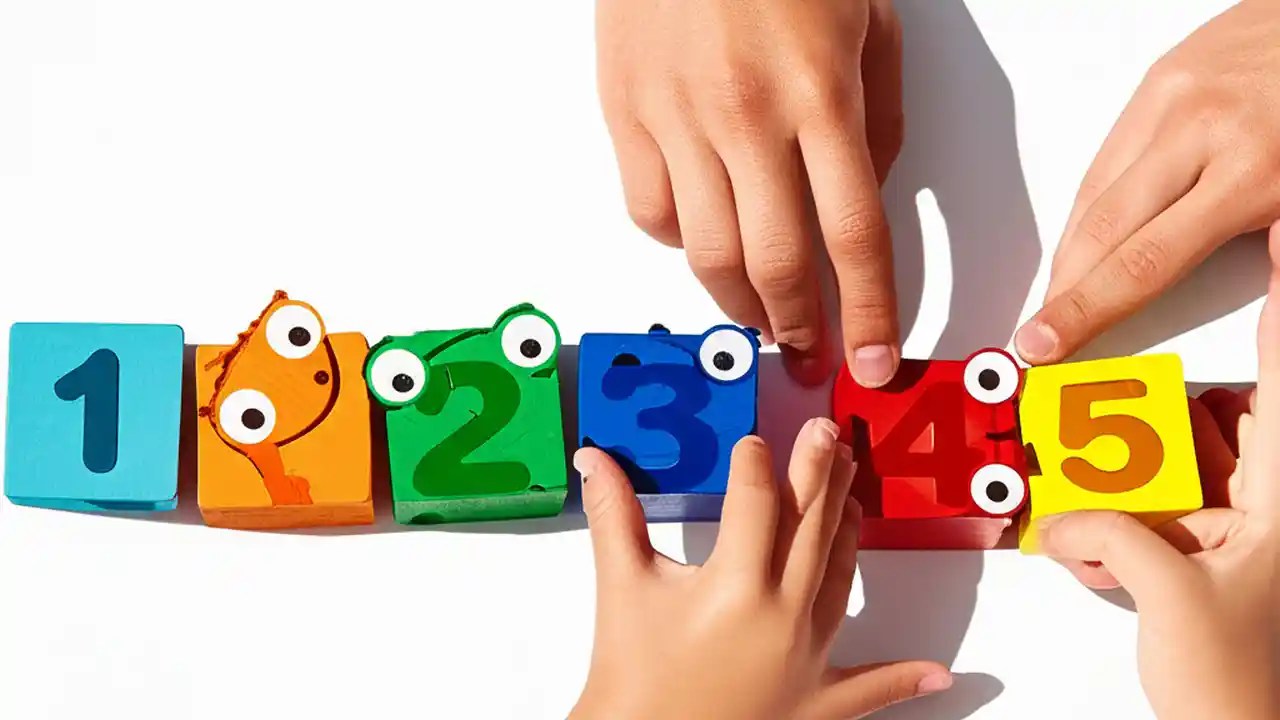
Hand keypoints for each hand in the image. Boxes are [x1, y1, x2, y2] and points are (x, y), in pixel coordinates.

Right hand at [568, 419, 951, 719]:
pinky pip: (868, 689)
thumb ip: (613, 516)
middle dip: (819, 473)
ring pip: (841, 579)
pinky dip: (902, 679)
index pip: (758, 501)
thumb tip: (597, 461)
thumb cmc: (632, 679)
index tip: (754, 440)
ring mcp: (807, 658)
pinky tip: (939, 672)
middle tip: (828, 432)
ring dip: (849, 532)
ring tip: (853, 493)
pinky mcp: (816, 703)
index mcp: (738, 585)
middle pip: (811, 526)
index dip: (756, 462)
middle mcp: (783, 615)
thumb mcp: (622, 587)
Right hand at [596, 0, 904, 386]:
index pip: (853, 233)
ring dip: (738, 304)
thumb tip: (865, 196)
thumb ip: (877, 117)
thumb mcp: (869, 21)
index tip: (872, 358)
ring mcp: (676, 120)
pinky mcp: (624, 115)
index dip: (867, 310)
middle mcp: (746, 118)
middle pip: (777, 260)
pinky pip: (649, 211)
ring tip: (760, 320)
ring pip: (705, 251)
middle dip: (800, 327)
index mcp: (819, 94)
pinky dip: (677, 242)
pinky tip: (702, 239)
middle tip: (810, 357)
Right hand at [1017, 0, 1279, 363]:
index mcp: (1253, 171)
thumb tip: (1246, 335)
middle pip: (1103, 230)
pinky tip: (1086, 231)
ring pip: (1095, 192)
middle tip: (1038, 331)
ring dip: (1071, 250)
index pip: (1145, 263)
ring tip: (1059, 292)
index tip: (1047, 345)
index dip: (1087, 311)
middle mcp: (1201, 130)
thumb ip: (1273, 262)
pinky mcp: (1159, 78)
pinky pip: (1108, 153)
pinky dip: (1092, 202)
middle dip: (1063, 290)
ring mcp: (1173, 98)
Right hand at [1034, 223, 1279, 719]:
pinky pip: (1152, 510)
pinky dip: (1117, 509)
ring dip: (1137, 457)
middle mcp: (1264, 507)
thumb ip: (1113, 536)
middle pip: (1225, 416)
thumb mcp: (1174, 597)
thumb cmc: (1240, 687)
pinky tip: (1088, 520)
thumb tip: (1068, 514)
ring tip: (1095, 442)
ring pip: (1181, 463)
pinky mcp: (1200, 559)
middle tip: (1147, 357)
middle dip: (1176, 392)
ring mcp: (1234, 533)